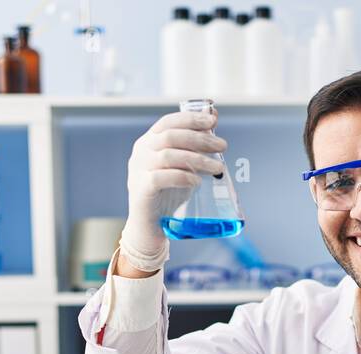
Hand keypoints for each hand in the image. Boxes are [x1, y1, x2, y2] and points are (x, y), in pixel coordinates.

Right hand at [119, 109, 227, 273]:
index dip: (191, 119)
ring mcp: (138, 171)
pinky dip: (182, 177)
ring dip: (197, 159)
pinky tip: (197, 181)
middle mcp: (140, 153)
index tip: (213, 121)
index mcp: (149, 143)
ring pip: (168, 156)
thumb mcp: (183, 167)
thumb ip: (194, 147)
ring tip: (217, 168)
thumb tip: (213, 119)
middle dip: (200, 139)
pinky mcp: (141, 190)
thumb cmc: (168, 195)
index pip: (168, 122)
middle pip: (171, 137)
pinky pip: (161, 178)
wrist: (150, 228)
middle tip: (222, 146)